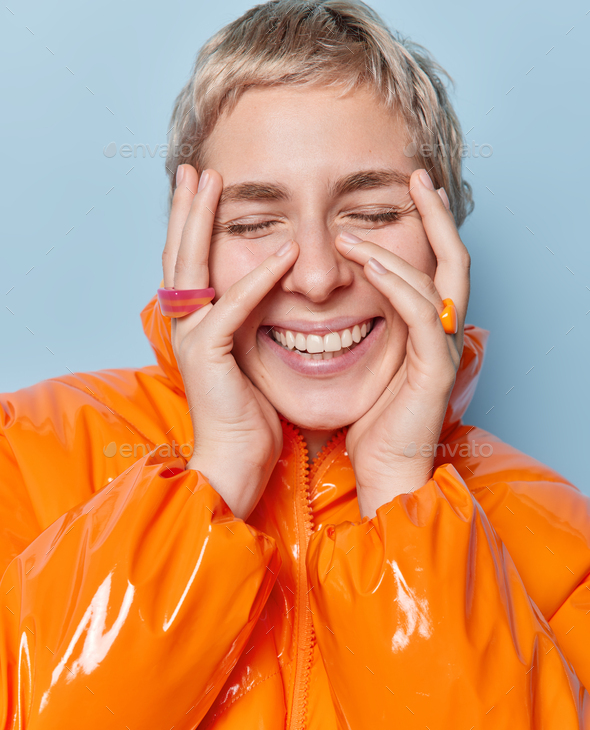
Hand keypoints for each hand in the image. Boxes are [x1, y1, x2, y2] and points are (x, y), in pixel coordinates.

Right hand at [161, 164, 297, 519]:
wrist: (235, 463)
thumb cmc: (249, 420)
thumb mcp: (251, 361)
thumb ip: (254, 325)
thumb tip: (278, 295)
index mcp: (197, 327)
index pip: (191, 265)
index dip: (194, 226)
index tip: (204, 189)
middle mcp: (187, 327)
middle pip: (181, 254)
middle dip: (188, 209)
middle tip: (196, 169)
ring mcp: (193, 338)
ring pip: (193, 268)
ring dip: (203, 223)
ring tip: (212, 183)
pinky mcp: (210, 355)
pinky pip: (235, 307)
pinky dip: (259, 279)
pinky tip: (282, 252)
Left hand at [334, 169, 469, 518]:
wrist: (384, 471)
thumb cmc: (372, 422)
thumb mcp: (368, 359)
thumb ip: (368, 321)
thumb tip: (339, 284)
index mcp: (431, 328)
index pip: (438, 263)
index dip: (429, 224)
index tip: (408, 188)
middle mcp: (446, 333)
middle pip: (456, 258)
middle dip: (437, 215)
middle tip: (415, 177)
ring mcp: (444, 350)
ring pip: (439, 280)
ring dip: (396, 249)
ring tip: (353, 231)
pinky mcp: (433, 369)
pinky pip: (420, 314)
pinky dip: (396, 284)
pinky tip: (366, 264)